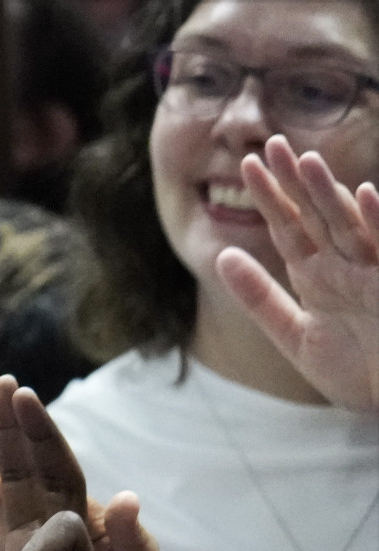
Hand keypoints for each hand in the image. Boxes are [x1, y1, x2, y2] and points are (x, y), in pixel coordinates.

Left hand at [217, 135, 378, 413]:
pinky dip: (377, 221)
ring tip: (308, 162)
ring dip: (331, 194)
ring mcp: (374, 274)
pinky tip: (365, 195)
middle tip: (271, 144)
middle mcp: (347, 267)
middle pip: (318, 216)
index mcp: (320, 276)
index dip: (269, 197)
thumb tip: (222, 256)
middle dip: (295, 181)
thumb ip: (259, 298)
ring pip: (351, 225)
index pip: (290, 228)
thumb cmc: (353, 371)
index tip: (245, 165)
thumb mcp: (294, 335)